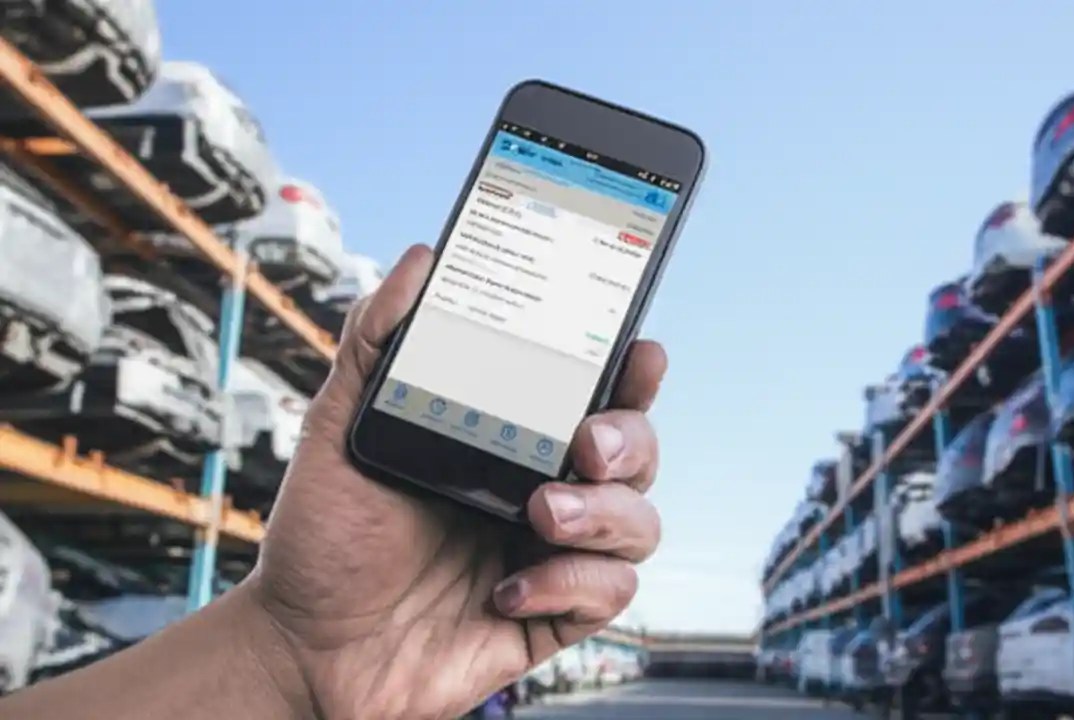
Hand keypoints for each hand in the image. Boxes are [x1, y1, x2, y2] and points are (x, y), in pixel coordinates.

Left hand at [245, 245, 665, 718]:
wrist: (304, 647)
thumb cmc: (326, 539)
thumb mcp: (335, 430)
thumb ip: (374, 342)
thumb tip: (420, 261)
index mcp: (506, 440)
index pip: (589, 394)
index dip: (631, 371)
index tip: (640, 350)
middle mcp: (541, 489)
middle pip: (635, 450)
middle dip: (631, 437)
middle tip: (586, 443)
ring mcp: (551, 552)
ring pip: (639, 520)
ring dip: (604, 512)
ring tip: (538, 512)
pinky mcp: (553, 614)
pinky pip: (609, 591)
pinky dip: (568, 583)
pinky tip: (506, 588)